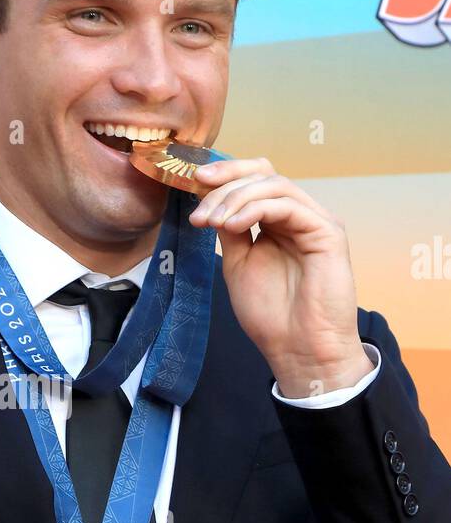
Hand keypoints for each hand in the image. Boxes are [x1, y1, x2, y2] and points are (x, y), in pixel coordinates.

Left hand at [188, 157, 373, 397]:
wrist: (299, 349)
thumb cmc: (272, 315)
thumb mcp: (238, 264)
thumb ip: (229, 230)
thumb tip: (211, 201)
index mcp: (278, 222)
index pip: (254, 179)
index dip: (224, 174)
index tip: (193, 181)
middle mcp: (299, 216)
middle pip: (264, 173)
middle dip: (226, 181)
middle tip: (199, 206)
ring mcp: (315, 221)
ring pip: (274, 185)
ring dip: (234, 198)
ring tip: (211, 222)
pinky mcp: (328, 232)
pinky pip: (288, 205)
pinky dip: (254, 209)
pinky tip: (230, 227)